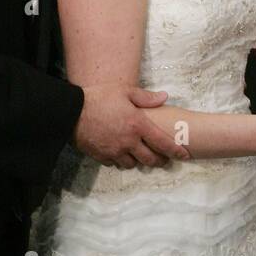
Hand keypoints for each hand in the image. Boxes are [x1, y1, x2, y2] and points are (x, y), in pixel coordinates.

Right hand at [73, 84, 191, 168]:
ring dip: (139, 161)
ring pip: (133, 164)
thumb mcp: (125, 91)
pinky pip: (115, 163)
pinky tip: (120, 154)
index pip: (163, 143)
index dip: (176, 151)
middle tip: (163, 160)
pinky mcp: (101, 156)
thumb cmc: (100, 97)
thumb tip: (165, 97)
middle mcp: (129, 141)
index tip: (184, 156)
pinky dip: (120, 160)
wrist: (71, 111)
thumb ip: (146, 97)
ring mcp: (115, 151)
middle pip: (150, 159)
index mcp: (138, 125)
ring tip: (140, 156)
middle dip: (159, 161)